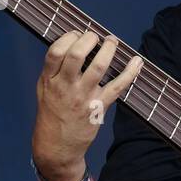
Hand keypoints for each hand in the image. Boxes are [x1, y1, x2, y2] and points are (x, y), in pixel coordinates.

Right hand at [32, 30, 142, 180]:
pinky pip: (118, 86)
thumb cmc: (51, 116)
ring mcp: (83, 97)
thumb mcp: (43, 91)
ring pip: (99, 66)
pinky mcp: (99, 107)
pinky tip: (137, 62)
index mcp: (49, 80)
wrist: (57, 147)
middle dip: (89, 39)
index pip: (56, 51)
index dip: (68, 37)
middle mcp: (65, 87)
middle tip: (95, 36)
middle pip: (77, 54)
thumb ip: (53, 70)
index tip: (76, 33)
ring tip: (112, 42)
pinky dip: (130, 72)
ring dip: (109, 49)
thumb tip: (68, 46)